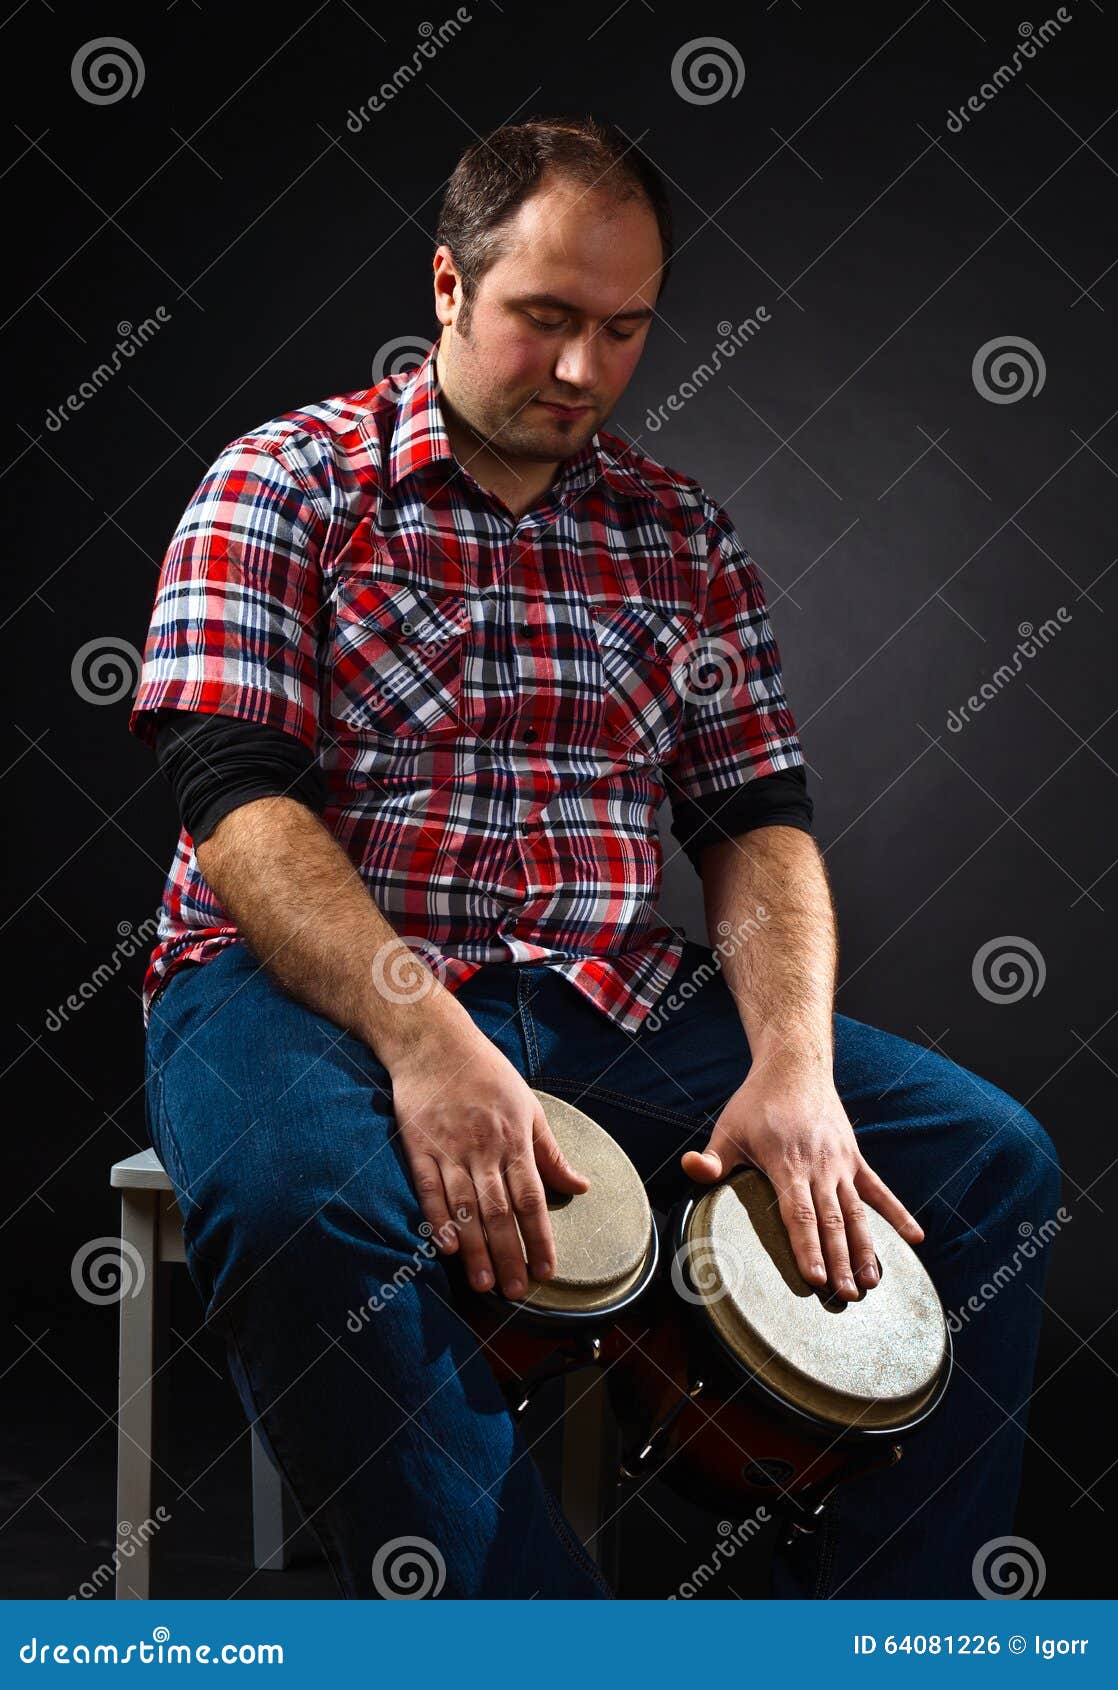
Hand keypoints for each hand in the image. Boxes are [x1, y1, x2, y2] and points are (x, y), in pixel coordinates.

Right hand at [387, 1026, 589, 1299]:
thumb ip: (551, 1153)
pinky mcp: (418, 1147)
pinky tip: (445, 1248)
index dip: (539, 1237)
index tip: (547, 1271)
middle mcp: (483, 1148)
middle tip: (515, 1292)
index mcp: (514, 1139)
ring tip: (483, 1283)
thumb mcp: (529, 1106)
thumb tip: (581, 1186)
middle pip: (498, 1211)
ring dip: (475, 1249)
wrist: (434, 1042)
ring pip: (465, 1207)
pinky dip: (437, 1219)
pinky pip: (428, 1189)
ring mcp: (448, 1149)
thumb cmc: (486, 1073)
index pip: (531, 1198)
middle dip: (509, 1254)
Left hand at [680, 1051, 923, 1299]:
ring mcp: (841, 1162)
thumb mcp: (728, 1128)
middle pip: (832, 1221)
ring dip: (865, 1249)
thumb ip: (712, 1158)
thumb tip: (691, 1169)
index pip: (799, 1213)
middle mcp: (819, 1166)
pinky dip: (899, 1214)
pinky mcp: (855, 1158)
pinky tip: (916, 1239)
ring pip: (857, 1212)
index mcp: (787, 1163)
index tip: (815, 1278)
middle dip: (839, 1261)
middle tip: (846, 1297)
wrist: (794, 1067)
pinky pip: (879, 1191)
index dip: (807, 1247)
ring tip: (871, 1284)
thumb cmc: (756, 1103)